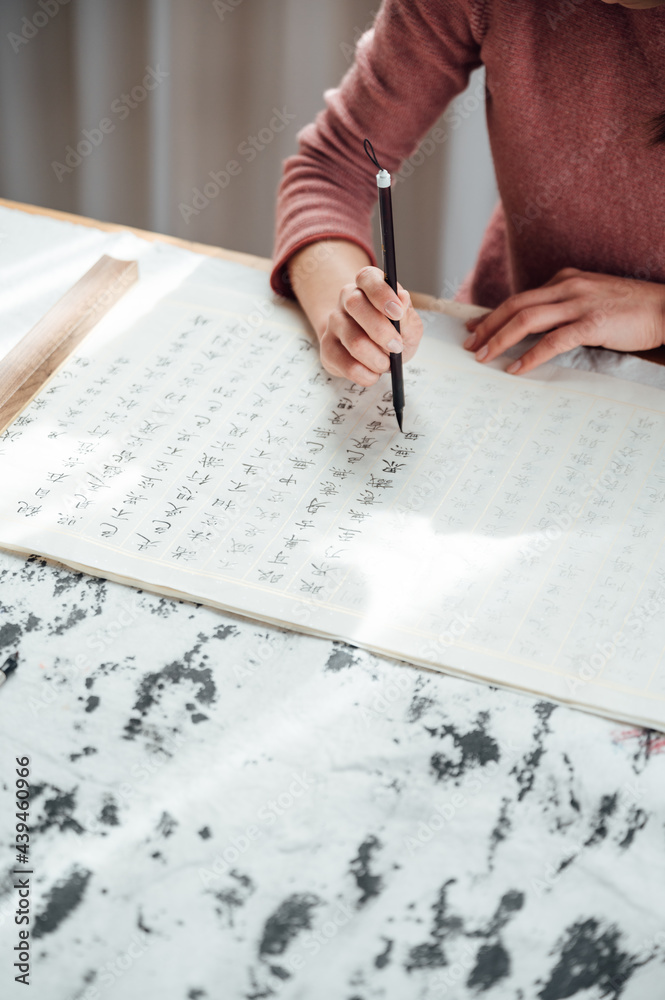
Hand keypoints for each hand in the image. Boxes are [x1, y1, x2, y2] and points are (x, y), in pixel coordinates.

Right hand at [319, 265, 422, 385]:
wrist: (376, 353)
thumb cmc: (394, 333)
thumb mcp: (409, 324)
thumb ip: (407, 314)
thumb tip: (402, 299)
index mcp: (368, 285)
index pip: (367, 277)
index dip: (381, 294)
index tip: (397, 312)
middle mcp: (347, 298)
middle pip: (355, 305)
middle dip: (381, 331)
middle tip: (397, 347)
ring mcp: (334, 323)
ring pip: (353, 340)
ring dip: (377, 358)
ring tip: (386, 364)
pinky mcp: (327, 348)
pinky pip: (346, 364)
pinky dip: (365, 374)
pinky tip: (373, 373)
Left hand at [463, 268, 664, 374]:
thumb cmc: (630, 310)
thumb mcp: (591, 301)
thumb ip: (564, 310)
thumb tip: (535, 331)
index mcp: (565, 280)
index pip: (520, 297)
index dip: (493, 314)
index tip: (473, 327)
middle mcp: (568, 286)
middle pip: (515, 305)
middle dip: (488, 326)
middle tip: (469, 345)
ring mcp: (579, 303)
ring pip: (527, 320)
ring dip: (500, 340)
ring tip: (484, 357)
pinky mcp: (592, 323)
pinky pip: (552, 341)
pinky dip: (530, 356)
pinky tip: (516, 368)